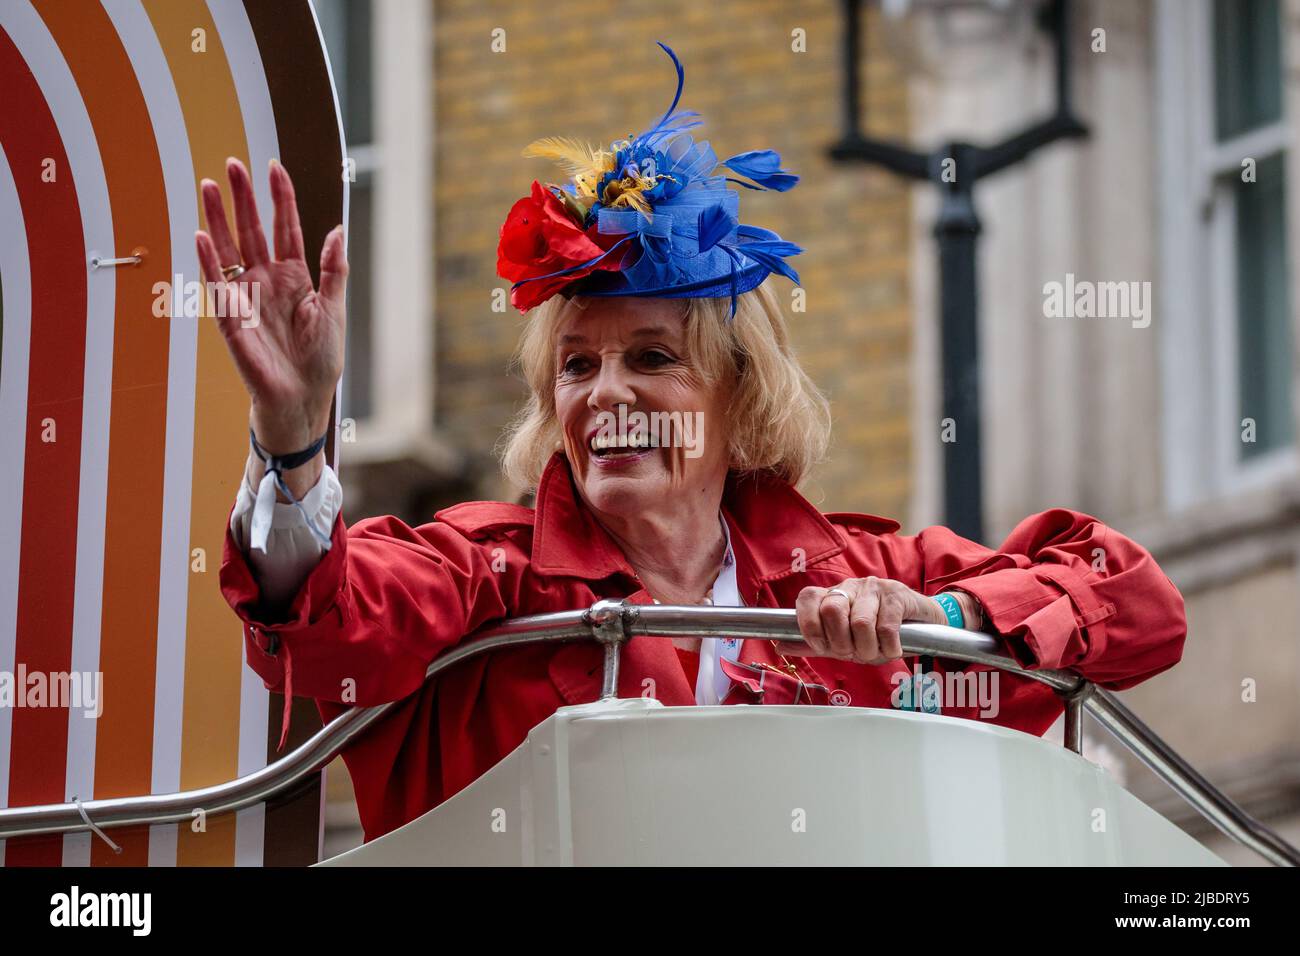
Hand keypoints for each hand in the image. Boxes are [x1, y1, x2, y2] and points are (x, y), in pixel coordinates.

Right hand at [195, 158, 346, 459]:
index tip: (273, 168)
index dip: (279, 198)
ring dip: (217, 219)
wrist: (304, 397)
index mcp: (294, 276)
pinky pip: (217, 285)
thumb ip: (334, 269)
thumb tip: (337, 230)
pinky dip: (209, 262)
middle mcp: (266, 280)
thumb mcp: (333, 308)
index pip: (285, 228)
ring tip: (209, 186)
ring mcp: (247, 296)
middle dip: (242, 198)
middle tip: (232, 165)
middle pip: (252, 230)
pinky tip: (201, 236)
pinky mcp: (231, 318)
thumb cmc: (320, 358)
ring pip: (228, 250)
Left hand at [786, 578, 977, 663]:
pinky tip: (893, 648)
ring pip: (860, 623)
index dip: (810, 627)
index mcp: (832, 594)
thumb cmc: (878, 631)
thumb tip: (780, 646)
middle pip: (832, 611)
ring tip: (875, 652)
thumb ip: (814, 643)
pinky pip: (886, 627)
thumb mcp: (843, 640)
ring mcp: (874, 587)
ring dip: (868, 649)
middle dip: (842, 643)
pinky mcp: (898, 594)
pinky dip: (889, 647)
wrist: (921, 622)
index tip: (823, 646)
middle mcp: (850, 586)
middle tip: (854, 652)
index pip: (807, 599)